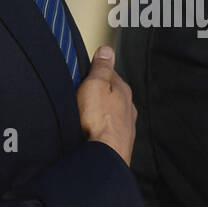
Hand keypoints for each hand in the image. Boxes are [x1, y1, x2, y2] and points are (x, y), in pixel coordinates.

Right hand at [77, 45, 136, 164]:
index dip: (95, 71)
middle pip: (110, 94)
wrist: (104, 156)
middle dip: (97, 94)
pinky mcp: (119, 142)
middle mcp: (127, 107)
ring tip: (83, 116)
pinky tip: (90, 132)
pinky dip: (99, 128)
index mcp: (122, 90)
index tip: (84, 72)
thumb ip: (101, 67)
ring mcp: (125, 126)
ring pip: (110, 114)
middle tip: (80, 96)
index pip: (109, 73)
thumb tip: (106, 50)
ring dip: (98, 113)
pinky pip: (108, 130)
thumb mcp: (95, 85)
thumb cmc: (99, 121)